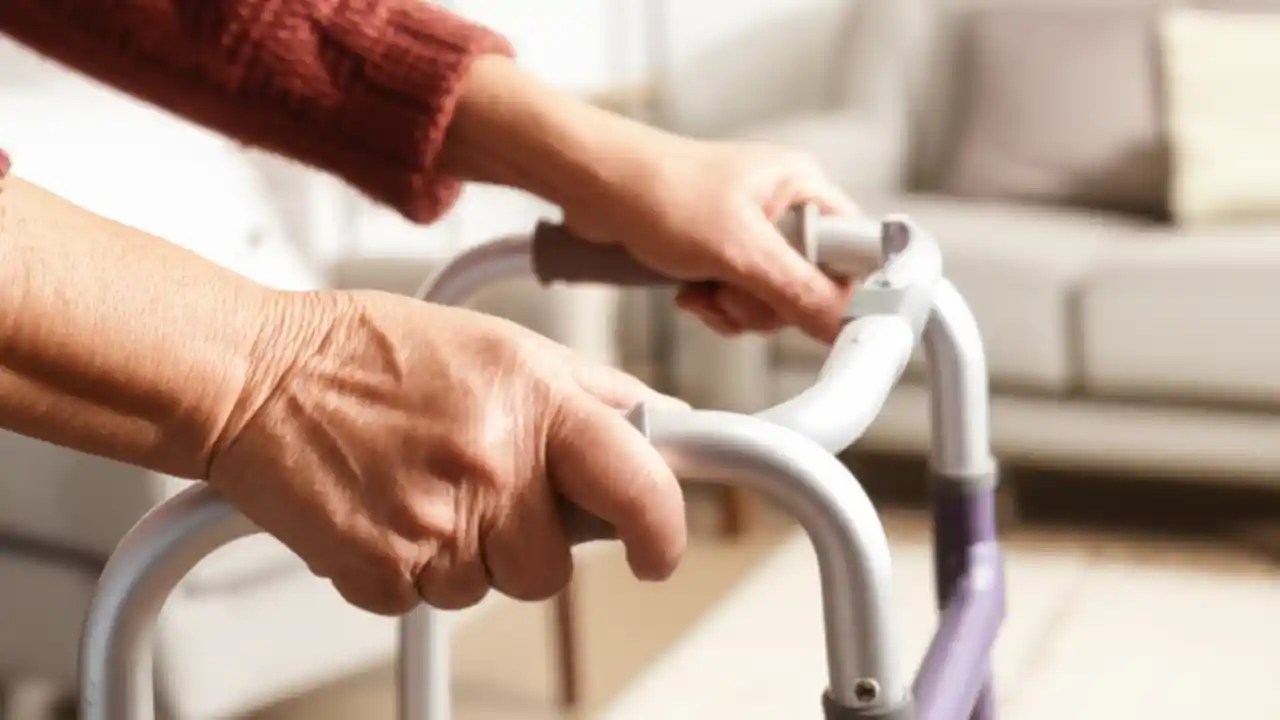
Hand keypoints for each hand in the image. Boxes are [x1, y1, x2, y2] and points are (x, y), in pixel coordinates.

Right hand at [207, 289, 685, 614]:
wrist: (256, 377)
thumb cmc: (371, 353)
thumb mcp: (498, 344)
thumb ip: (589, 390)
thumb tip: (659, 424)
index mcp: (534, 402)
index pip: (640, 487)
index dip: (662, 530)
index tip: (657, 550)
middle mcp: (493, 466)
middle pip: (556, 566)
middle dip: (529, 540)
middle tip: (481, 486)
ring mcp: (436, 525)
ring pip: (489, 588)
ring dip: (466, 552)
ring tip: (421, 484)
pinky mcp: (382, 570)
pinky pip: (425, 598)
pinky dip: (409, 566)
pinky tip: (384, 507)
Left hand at [440, 56, 859, 341]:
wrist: (590, 188)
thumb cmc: (657, 190)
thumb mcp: (736, 248)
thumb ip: (795, 290)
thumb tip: (843, 324)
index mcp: (803, 187)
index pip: (858, 248)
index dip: (849, 288)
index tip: (838, 319)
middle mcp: (784, 208)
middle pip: (814, 286)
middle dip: (769, 304)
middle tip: (736, 289)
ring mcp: (753, 234)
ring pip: (774, 302)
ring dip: (737, 310)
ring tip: (705, 287)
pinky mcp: (723, 256)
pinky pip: (741, 302)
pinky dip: (717, 308)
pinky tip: (691, 292)